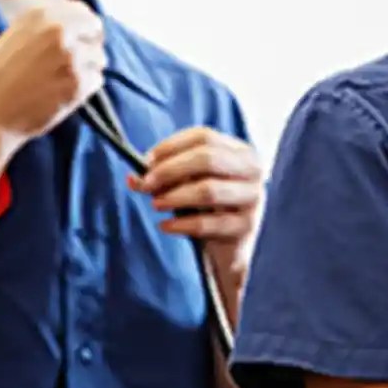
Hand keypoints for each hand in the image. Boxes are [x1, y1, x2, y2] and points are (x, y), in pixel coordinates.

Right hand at [0, 1, 104, 148]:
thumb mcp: (15, 35)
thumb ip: (45, 26)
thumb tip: (74, 24)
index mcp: (41, 15)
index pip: (83, 11)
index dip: (85, 26)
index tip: (82, 36)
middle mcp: (59, 31)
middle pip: (96, 32)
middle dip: (89, 45)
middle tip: (74, 61)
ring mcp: (71, 57)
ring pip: (99, 57)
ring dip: (87, 67)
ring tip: (61, 79)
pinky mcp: (79, 83)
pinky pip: (96, 79)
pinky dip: (85, 87)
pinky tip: (62, 92)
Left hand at [127, 127, 262, 248]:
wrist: (228, 250)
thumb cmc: (207, 209)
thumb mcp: (187, 186)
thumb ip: (163, 177)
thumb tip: (134, 177)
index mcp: (240, 151)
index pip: (204, 137)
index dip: (171, 146)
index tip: (145, 162)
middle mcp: (253, 170)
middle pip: (208, 158)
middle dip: (170, 170)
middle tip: (146, 185)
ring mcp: (253, 199)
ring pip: (208, 190)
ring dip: (175, 196)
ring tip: (156, 204)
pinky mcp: (245, 227)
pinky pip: (208, 223)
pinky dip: (181, 224)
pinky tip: (165, 226)